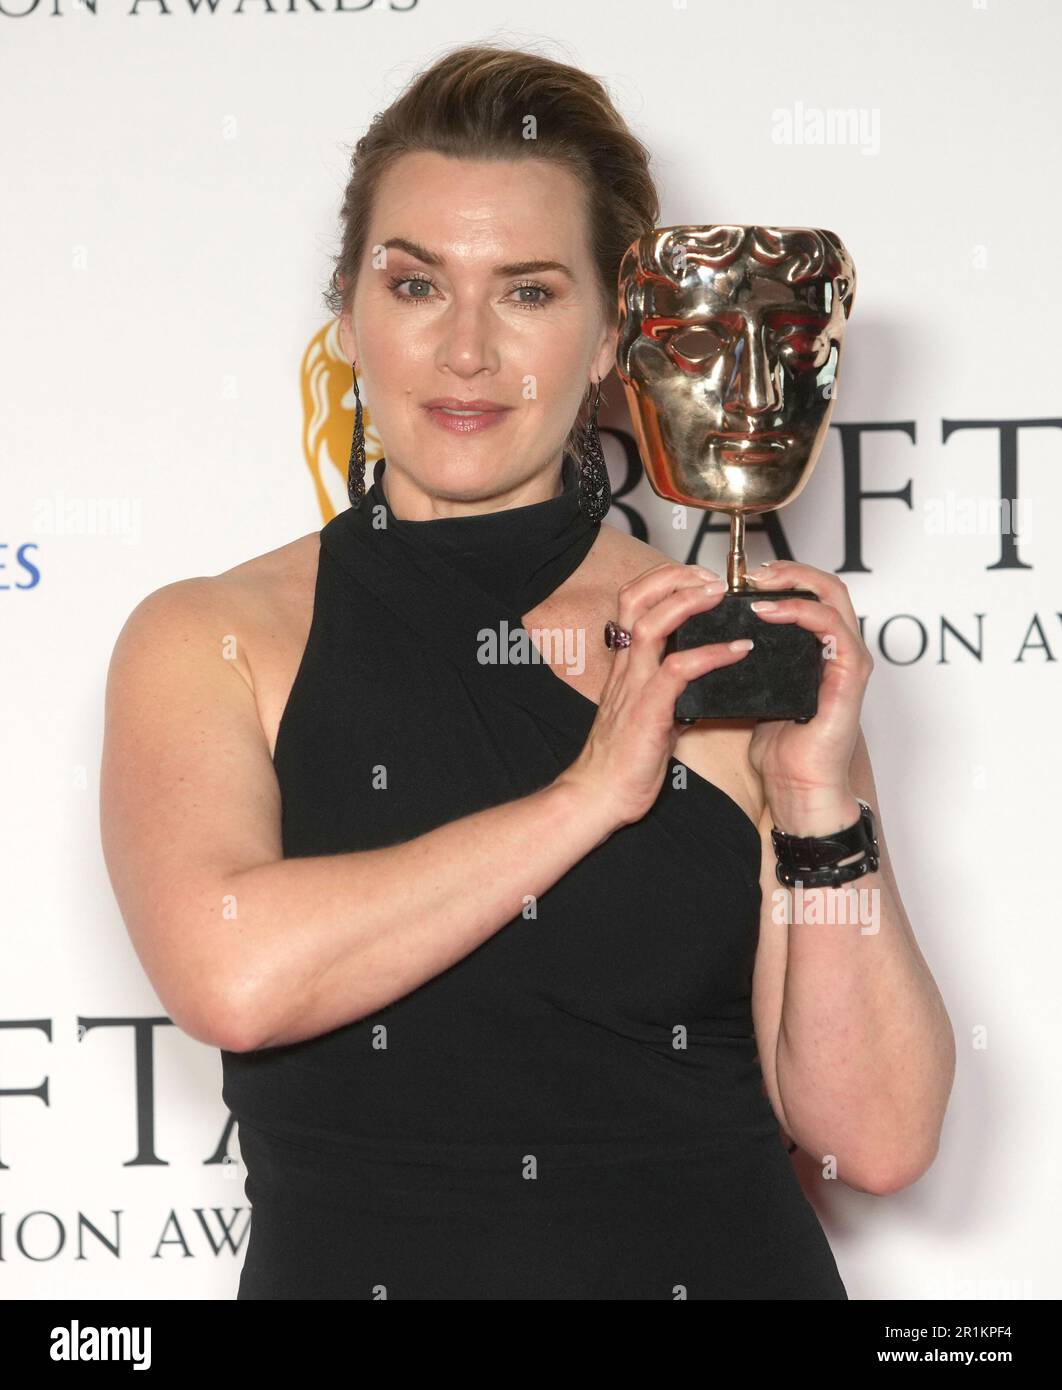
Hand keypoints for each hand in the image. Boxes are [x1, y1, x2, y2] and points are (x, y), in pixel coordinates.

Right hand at [557, 561, 754, 828]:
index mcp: (626, 666)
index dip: (663, 580)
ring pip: (653, 623)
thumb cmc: (622, 761)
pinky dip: (711, 654)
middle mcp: (627, 668)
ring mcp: (635, 686)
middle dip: (673, 576)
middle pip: (636, 598)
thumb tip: (701, 684)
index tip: (696, 577)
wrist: (598, 796)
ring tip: (720, 595)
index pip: (634, 603)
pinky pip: (679, 669)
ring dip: (689, 601)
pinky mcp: (648, 710)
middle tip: (710, 575)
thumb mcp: (650, 714)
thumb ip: (670, 693)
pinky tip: (738, 651)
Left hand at [744, 559, 872, 825]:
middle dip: (788, 569)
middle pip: (826, 585)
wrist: (797, 786)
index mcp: (819, 649)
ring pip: (832, 596)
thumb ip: (748, 662)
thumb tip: (713, 637)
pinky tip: (767, 615)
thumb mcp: (756, 692)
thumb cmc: (780, 746)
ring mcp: (848, 659)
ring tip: (756, 587)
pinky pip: (830, 628)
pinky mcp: (849, 674)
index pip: (810, 593)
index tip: (740, 578)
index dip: (780, 577)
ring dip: (792, 584)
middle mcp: (839, 648)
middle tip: (750, 572)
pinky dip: (798, 613)